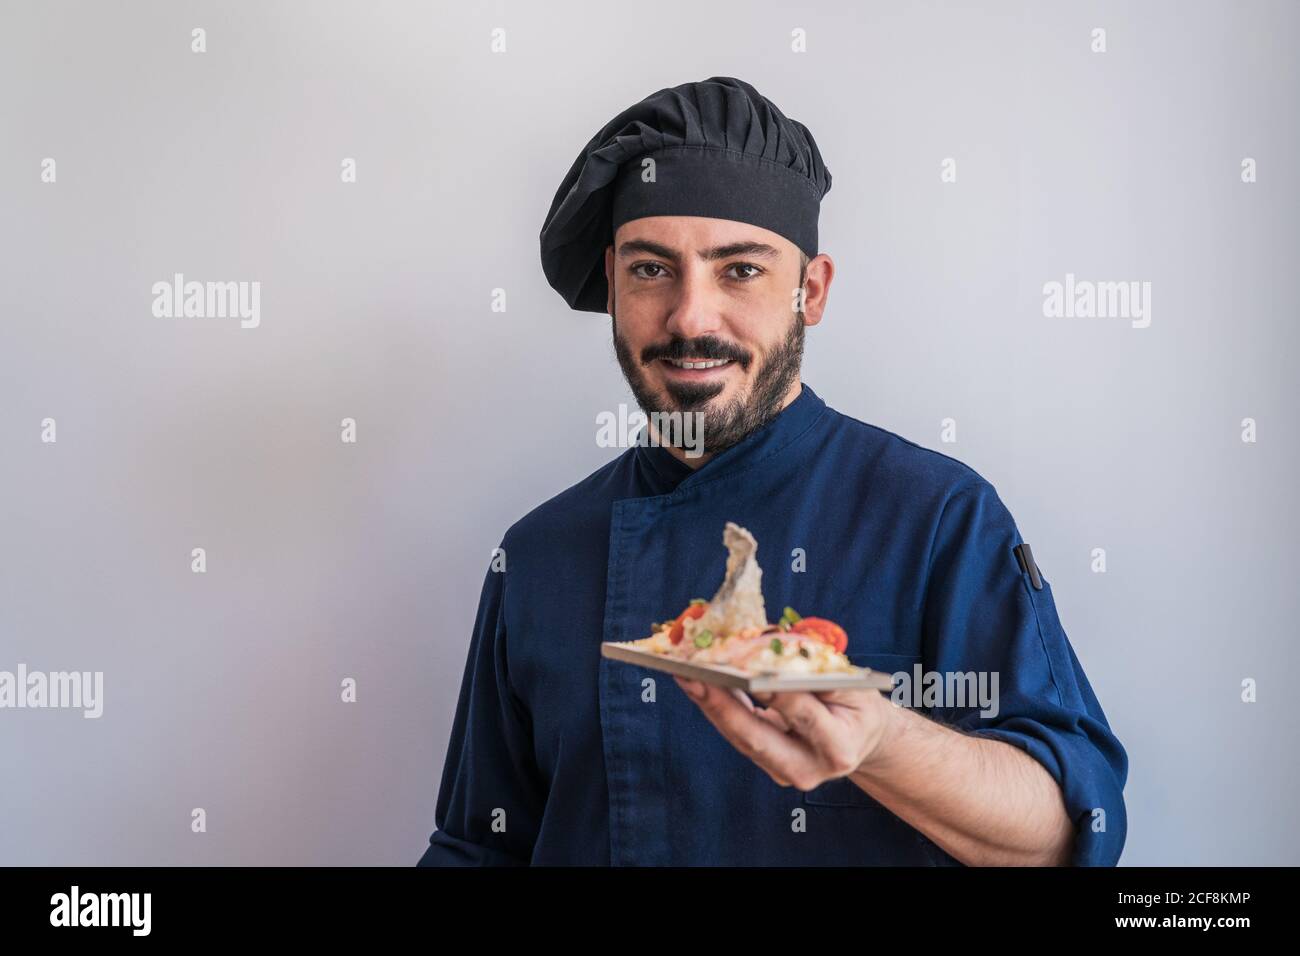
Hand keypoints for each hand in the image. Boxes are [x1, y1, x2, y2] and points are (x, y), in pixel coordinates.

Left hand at [673, 676, 896, 790]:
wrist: (861, 740)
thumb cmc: (857, 705)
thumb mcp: (854, 686)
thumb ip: (819, 672)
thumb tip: (776, 646)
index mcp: (838, 748)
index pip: (802, 716)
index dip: (775, 692)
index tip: (748, 668)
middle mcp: (807, 768)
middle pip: (756, 737)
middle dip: (722, 705)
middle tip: (694, 676)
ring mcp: (783, 771)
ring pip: (738, 736)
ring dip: (709, 703)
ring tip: (685, 673)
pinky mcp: (766, 764)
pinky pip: (736, 733)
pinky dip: (717, 705)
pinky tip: (697, 681)